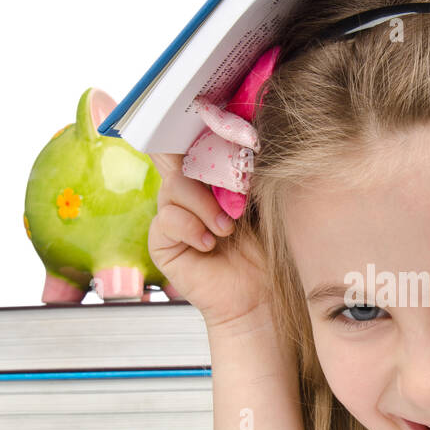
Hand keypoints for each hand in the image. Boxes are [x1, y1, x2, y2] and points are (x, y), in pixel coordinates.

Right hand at [147, 152, 269, 331]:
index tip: (221, 135)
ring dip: (203, 206)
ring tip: (227, 229)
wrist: (261, 294)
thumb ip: (244, 171)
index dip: (202, 138)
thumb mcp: (261, 200)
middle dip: (209, 174)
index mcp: (211, 178)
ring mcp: (174, 216)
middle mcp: (189, 194)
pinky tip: (209, 244)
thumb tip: (240, 140)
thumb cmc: (266, 249)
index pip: (195, 145)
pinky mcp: (163, 242)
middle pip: (181, 159)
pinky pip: (165, 220)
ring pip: (173, 187)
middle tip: (237, 198)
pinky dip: (190, 228)